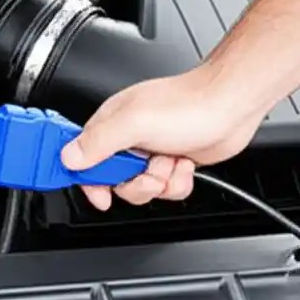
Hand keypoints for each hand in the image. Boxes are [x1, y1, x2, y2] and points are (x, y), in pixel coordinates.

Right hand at [59, 68, 269, 210]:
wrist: (231, 106)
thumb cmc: (189, 105)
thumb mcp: (133, 123)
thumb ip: (98, 142)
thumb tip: (69, 157)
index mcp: (110, 123)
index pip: (81, 156)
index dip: (87, 178)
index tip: (99, 194)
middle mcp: (127, 137)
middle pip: (113, 179)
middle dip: (134, 184)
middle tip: (149, 172)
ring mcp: (151, 150)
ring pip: (141, 187)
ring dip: (160, 182)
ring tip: (171, 163)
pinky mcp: (172, 161)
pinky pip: (166, 188)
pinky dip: (178, 182)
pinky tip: (184, 164)